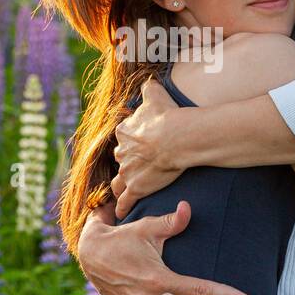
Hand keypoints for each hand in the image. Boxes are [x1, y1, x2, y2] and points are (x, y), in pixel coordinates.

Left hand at [112, 76, 183, 218]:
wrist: (176, 138)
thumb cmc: (168, 115)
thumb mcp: (155, 94)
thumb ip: (149, 88)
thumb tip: (148, 81)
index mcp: (125, 132)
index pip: (124, 137)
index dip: (132, 140)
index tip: (140, 143)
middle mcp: (122, 152)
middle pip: (121, 158)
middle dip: (127, 162)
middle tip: (136, 166)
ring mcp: (127, 172)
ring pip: (118, 181)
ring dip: (120, 186)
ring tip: (124, 190)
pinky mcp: (136, 189)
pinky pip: (125, 202)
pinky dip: (122, 208)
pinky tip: (121, 214)